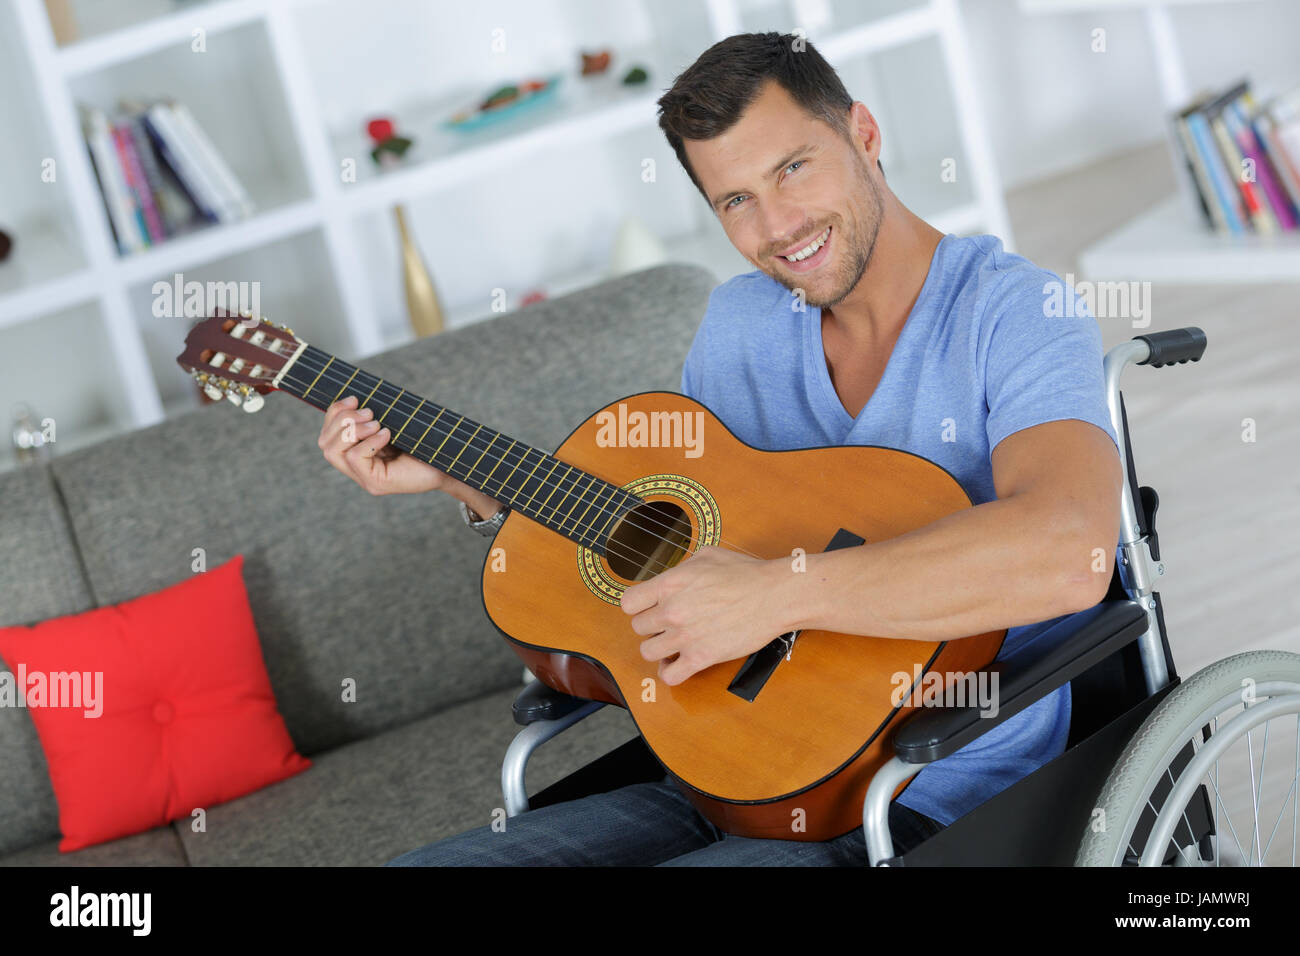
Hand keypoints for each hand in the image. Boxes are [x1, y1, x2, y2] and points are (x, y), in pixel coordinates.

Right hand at [318, 395, 445, 495]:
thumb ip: (374, 417)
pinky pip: (355, 458)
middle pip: (324, 443)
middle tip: (371, 412)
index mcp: (357, 453)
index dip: (334, 412)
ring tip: (378, 424)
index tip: (355, 398)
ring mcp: (364, 478)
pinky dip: (368, 441)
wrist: (449, 466)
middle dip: (342, 420)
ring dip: (353, 430)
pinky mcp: (375, 484)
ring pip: (333, 452)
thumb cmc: (426, 445)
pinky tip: (387, 435)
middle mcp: (357, 469)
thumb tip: (355, 399)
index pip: (327, 435)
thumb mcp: (395, 426)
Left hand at [620, 545, 791, 685]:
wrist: (774, 595)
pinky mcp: (701, 658)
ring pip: (648, 652)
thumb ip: (681, 567)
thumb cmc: (746, 573)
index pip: (628, 603)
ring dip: (659, 648)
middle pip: (638, 627)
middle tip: (668, 623)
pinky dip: (670, 672)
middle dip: (652, 625)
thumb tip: (672, 576)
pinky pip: (669, 675)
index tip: (649, 607)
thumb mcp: (707, 555)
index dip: (638, 605)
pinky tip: (678, 663)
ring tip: (672, 643)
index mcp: (670, 583)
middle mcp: (672, 610)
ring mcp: (685, 636)